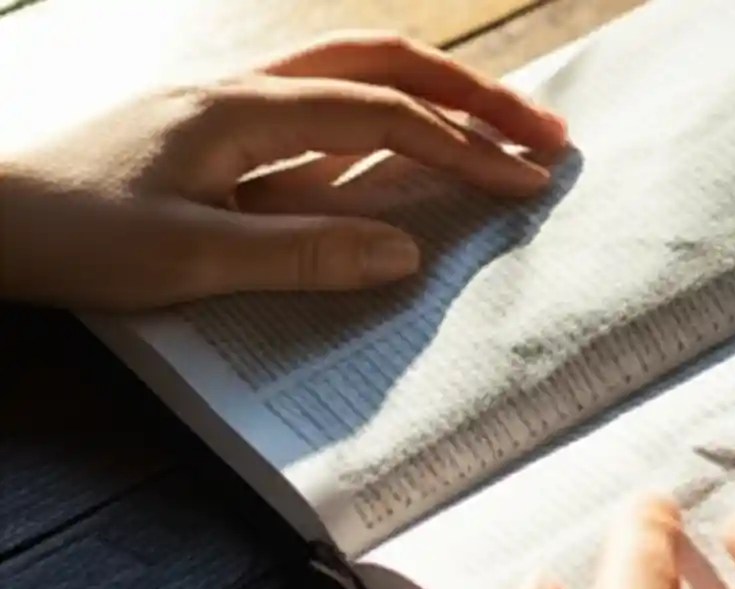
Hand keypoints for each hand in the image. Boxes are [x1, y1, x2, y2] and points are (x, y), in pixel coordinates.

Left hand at [0, 34, 566, 310]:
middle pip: (387, 65)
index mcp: (247, 110)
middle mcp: (248, 87)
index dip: (465, 149)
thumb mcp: (187, 258)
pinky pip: (323, 106)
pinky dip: (385, 115)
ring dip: (436, 93)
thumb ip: (302, 252)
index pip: (386, 118)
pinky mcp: (219, 126)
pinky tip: (402, 144)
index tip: (528, 182)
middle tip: (544, 129)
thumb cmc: (70, 232)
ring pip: (358, 73)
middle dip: (475, 95)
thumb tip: (407, 251)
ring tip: (497, 123)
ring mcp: (233, 100)